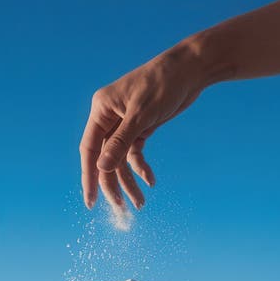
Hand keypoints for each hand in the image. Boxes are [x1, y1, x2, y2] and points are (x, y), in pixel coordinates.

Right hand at [79, 38, 208, 211]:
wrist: (190, 69)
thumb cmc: (163, 84)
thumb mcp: (141, 115)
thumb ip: (120, 143)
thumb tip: (101, 168)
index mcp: (101, 110)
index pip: (89, 149)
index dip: (89, 177)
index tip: (91, 201)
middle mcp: (108, 118)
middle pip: (104, 159)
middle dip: (113, 185)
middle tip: (121, 210)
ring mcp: (124, 123)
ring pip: (120, 159)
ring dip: (129, 181)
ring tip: (140, 203)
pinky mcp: (140, 127)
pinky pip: (135, 154)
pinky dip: (141, 167)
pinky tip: (151, 181)